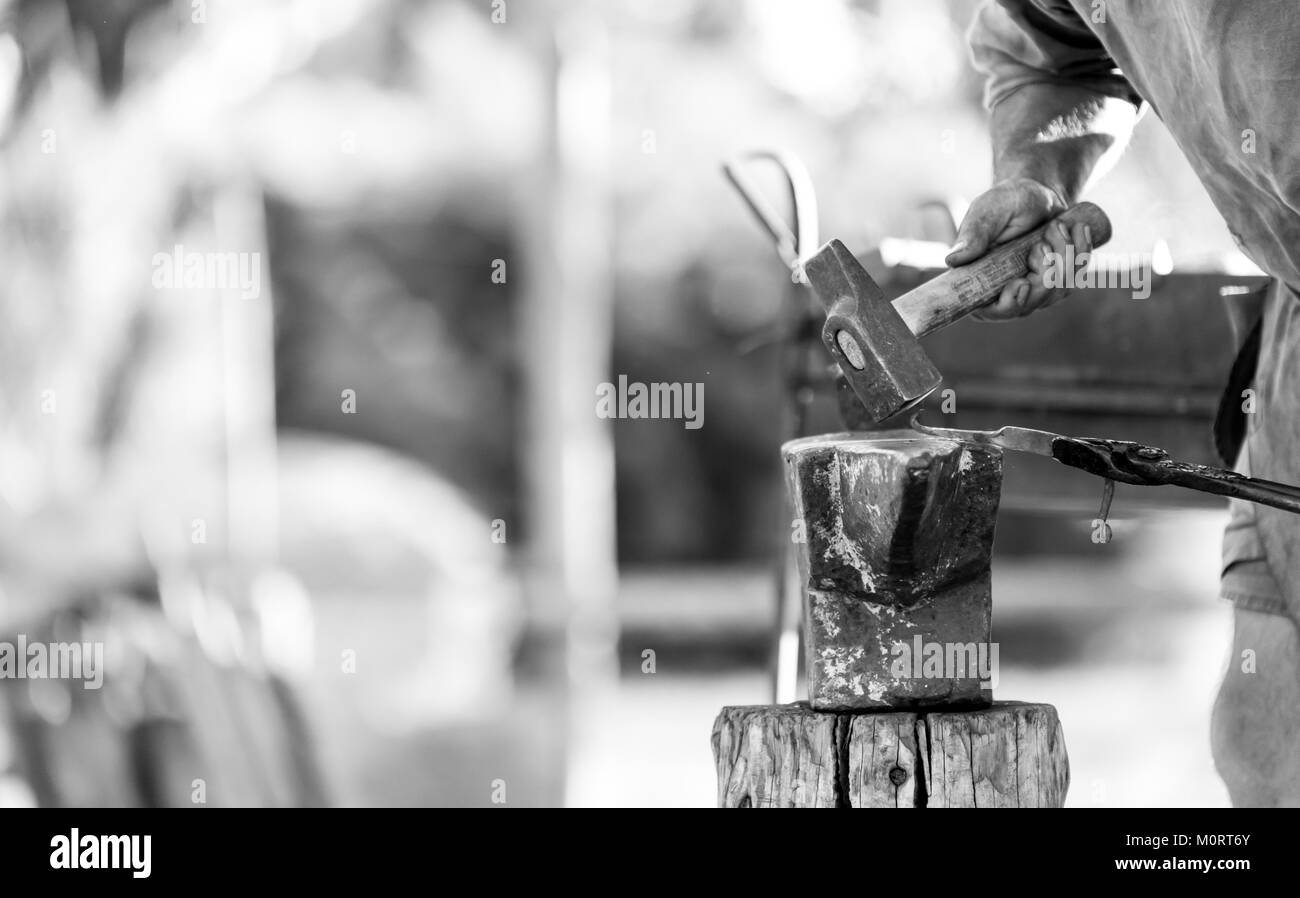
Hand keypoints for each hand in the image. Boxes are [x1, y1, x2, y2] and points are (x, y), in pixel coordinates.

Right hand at [944, 177, 1092, 320]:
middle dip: (1045, 270)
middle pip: (1032, 302)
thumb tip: (952, 259)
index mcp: (979, 282)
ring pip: (1058, 289)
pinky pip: (1077, 275)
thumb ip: (972, 234)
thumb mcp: (987, 211)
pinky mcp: (1058, 281)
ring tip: (1057, 226)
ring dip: (1064, 254)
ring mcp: (1034, 290)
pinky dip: (1081, 250)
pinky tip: (1077, 229)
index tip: (1021, 284)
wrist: (1036, 195)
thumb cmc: (1005, 202)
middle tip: (1043, 241)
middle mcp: (1006, 293)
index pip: (992, 310)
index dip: (1009, 304)